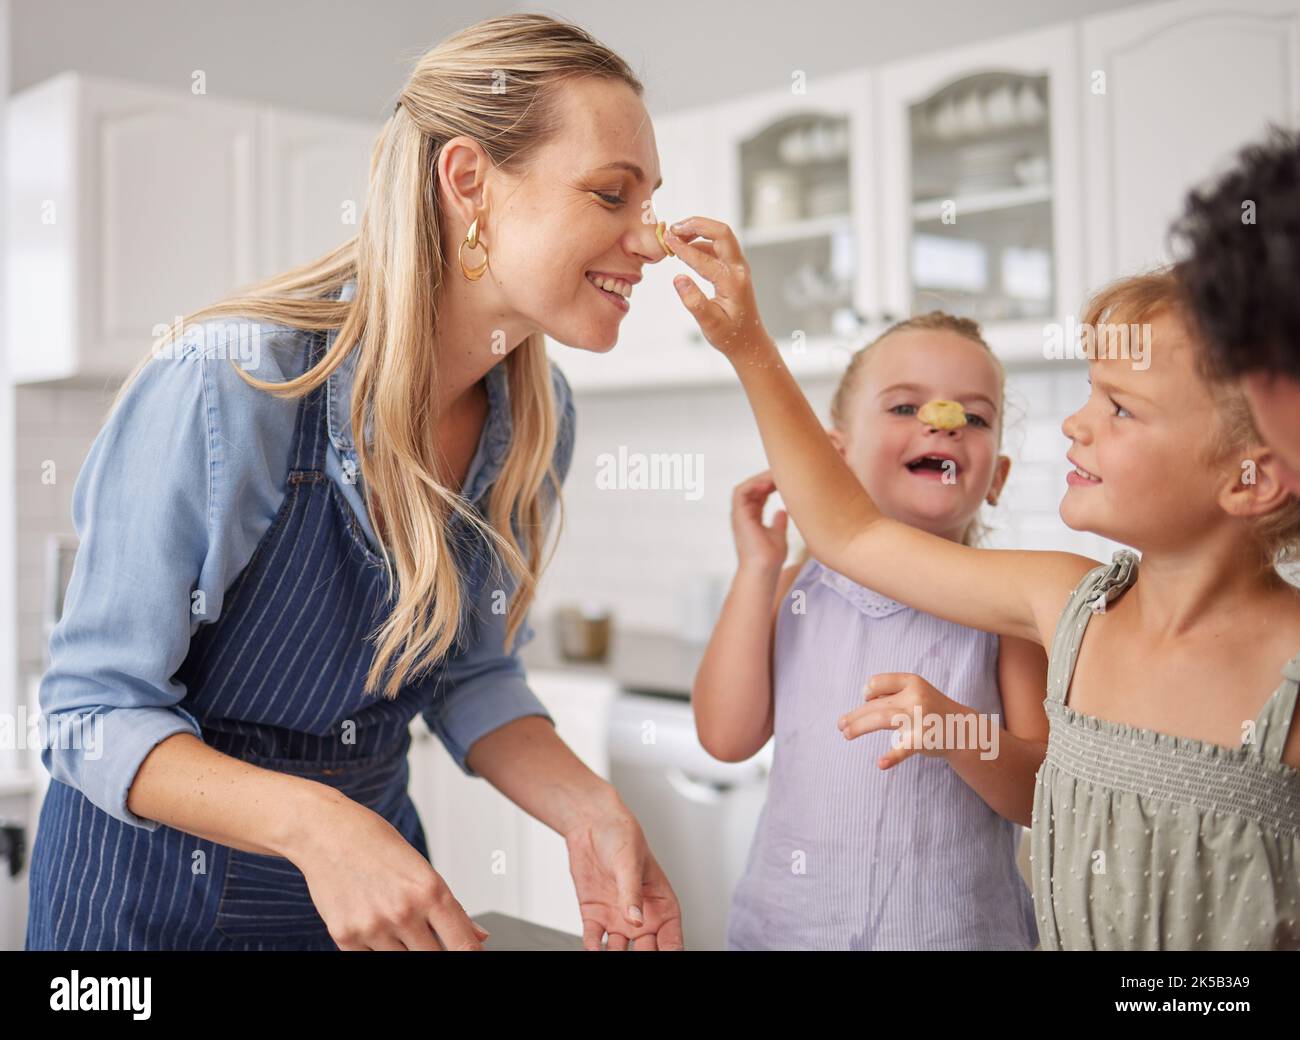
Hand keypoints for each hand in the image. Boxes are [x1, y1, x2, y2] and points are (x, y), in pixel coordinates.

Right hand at [291, 786, 487, 950]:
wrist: (326, 832)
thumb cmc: (375, 843)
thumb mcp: (421, 868)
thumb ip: (450, 908)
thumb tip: (478, 937)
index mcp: (430, 890)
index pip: (462, 945)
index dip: (470, 955)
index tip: (471, 956)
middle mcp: (404, 911)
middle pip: (433, 958)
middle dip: (434, 950)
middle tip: (424, 932)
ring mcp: (373, 927)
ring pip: (401, 961)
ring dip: (403, 947)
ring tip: (393, 918)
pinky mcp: (345, 937)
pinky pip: (370, 959)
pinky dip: (375, 948)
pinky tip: (371, 922)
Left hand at [565, 802, 684, 950]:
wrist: (590, 825)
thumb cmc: (621, 835)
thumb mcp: (629, 862)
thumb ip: (631, 893)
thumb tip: (636, 919)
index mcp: (661, 904)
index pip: (671, 939)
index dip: (671, 953)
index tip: (667, 958)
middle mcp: (641, 916)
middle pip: (647, 951)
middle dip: (644, 960)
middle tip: (636, 963)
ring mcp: (617, 918)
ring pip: (619, 952)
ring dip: (615, 959)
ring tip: (612, 960)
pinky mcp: (595, 915)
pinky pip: (594, 939)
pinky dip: (593, 949)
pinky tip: (592, 951)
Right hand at [665, 216, 777, 366]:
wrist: (748, 342)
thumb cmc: (730, 335)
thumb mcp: (710, 324)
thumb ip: (694, 302)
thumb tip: (678, 278)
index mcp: (732, 282)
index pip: (705, 258)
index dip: (683, 248)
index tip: (666, 240)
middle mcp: (738, 270)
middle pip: (722, 233)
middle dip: (697, 225)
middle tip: (674, 228)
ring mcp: (738, 267)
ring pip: (721, 237)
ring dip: (699, 231)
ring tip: (675, 236)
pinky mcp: (734, 269)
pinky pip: (718, 247)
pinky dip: (701, 241)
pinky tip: (686, 248)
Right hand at [731, 470, 788, 572]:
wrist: (764, 570)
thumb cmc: (771, 558)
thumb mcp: (779, 535)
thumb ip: (779, 523)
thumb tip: (782, 511)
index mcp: (753, 517)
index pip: (760, 493)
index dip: (772, 483)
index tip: (787, 478)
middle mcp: (744, 514)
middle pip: (753, 487)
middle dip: (767, 478)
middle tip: (783, 471)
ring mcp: (739, 514)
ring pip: (746, 487)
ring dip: (760, 479)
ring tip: (775, 475)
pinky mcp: (738, 515)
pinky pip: (741, 492)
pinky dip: (752, 485)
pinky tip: (767, 483)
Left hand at [837, 672, 971, 769]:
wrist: (962, 729)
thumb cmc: (930, 709)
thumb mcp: (915, 692)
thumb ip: (891, 694)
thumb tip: (863, 700)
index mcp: (912, 682)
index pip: (877, 682)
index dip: (867, 693)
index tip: (866, 702)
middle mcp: (915, 697)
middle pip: (875, 705)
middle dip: (855, 716)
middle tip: (840, 725)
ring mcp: (920, 718)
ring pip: (881, 719)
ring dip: (859, 727)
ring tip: (846, 734)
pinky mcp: (923, 740)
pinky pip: (904, 749)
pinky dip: (892, 757)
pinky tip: (880, 764)